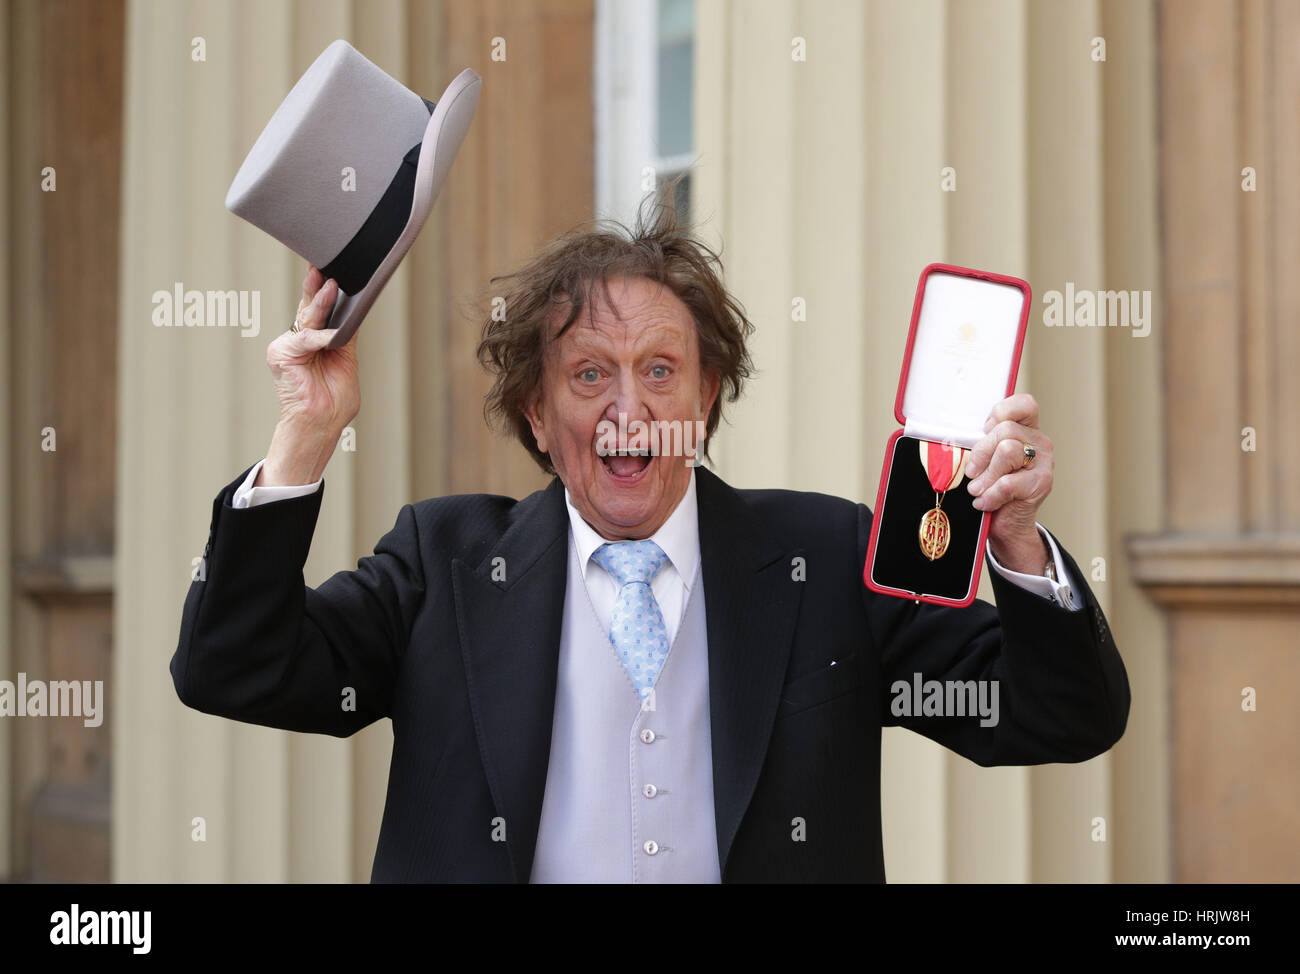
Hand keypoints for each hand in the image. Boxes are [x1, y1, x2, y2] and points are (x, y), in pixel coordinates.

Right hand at [256, 265, 359, 486]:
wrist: (321, 423)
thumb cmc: (333, 398)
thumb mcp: (345, 356)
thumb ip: (345, 333)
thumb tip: (354, 308)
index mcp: (311, 339)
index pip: (316, 308)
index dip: (323, 288)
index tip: (332, 268)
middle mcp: (296, 339)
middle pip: (309, 306)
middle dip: (317, 284)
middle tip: (323, 264)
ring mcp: (287, 345)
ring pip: (308, 318)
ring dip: (321, 302)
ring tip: (331, 285)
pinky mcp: (282, 354)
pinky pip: (306, 339)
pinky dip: (321, 337)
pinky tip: (331, 335)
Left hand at [963, 393, 1052, 573]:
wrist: (1008, 525)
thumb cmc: (992, 489)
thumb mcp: (984, 461)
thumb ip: (981, 445)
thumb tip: (957, 441)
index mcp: (1027, 430)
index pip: (1023, 404)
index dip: (1000, 414)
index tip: (985, 432)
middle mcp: (1039, 442)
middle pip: (1005, 430)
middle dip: (981, 453)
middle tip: (972, 473)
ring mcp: (1044, 463)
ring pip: (1007, 451)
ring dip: (986, 475)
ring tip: (978, 489)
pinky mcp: (1042, 483)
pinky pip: (1008, 483)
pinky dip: (990, 495)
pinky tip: (985, 502)